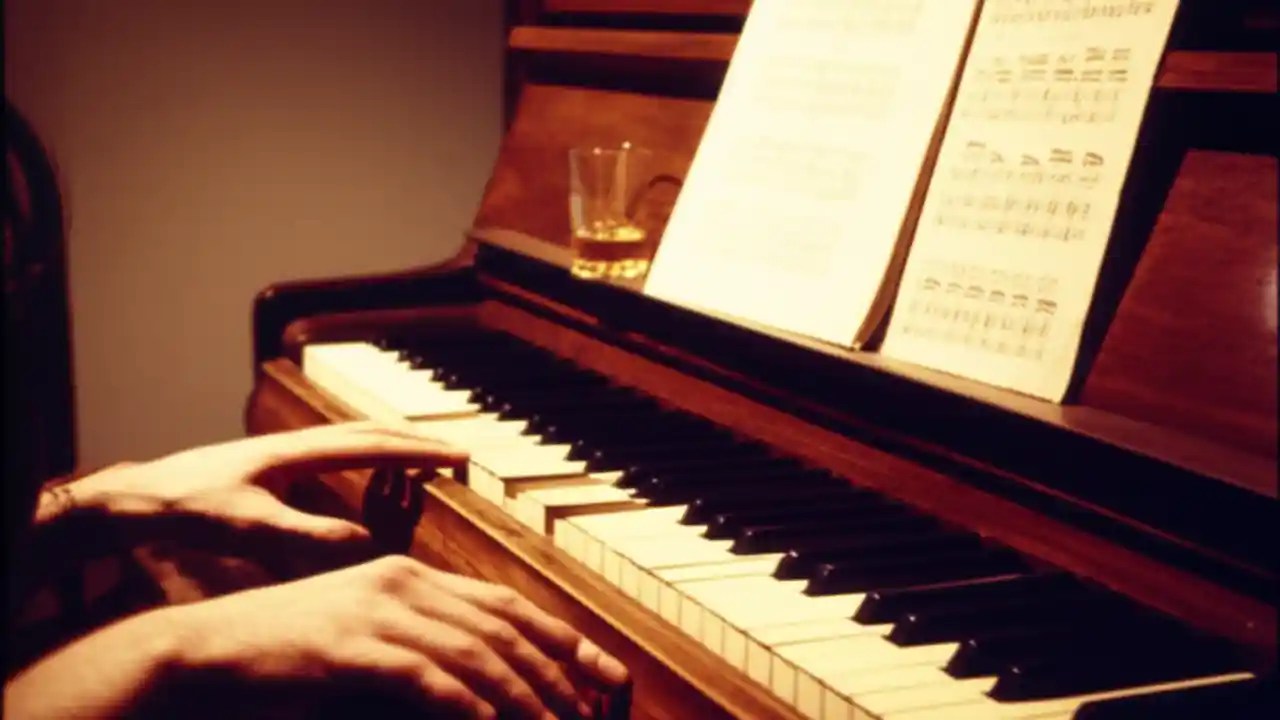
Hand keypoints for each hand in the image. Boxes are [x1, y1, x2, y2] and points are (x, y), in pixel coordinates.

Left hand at [48, 422, 467, 561]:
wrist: (133, 497)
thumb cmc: (185, 508)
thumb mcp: (247, 527)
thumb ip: (305, 537)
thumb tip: (367, 546)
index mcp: (295, 451)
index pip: (372, 445)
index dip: (419, 451)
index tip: (459, 456)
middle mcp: (293, 444)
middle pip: (368, 432)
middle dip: (414, 441)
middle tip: (454, 453)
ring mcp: (280, 453)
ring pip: (349, 440)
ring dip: (390, 447)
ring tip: (421, 461)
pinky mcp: (268, 467)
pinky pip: (331, 456)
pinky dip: (362, 460)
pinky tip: (362, 479)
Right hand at [170, 555, 628, 717]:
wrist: (204, 653)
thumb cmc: (286, 654)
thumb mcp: (363, 637)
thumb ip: (419, 648)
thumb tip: (477, 685)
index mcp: (409, 575)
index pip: (504, 602)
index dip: (560, 637)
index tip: (603, 672)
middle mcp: (400, 583)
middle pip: (501, 626)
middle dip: (556, 671)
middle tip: (592, 709)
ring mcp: (374, 612)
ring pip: (474, 653)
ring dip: (523, 696)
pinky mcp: (347, 648)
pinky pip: (424, 677)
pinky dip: (466, 704)